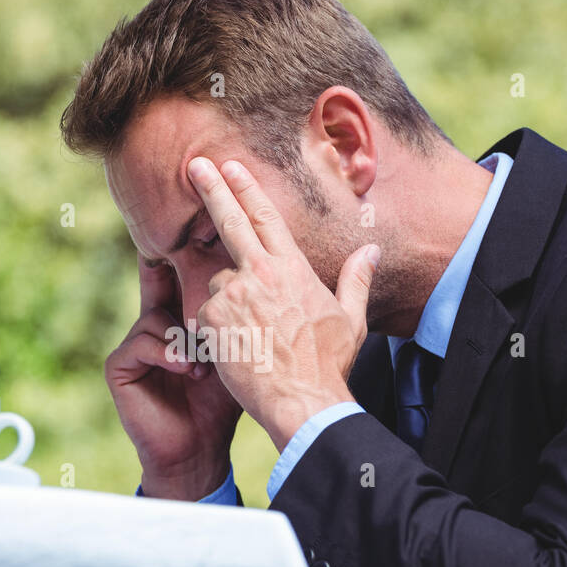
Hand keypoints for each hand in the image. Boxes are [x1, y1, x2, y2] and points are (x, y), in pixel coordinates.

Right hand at [105, 254, 243, 499]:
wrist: (200, 451)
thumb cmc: (223, 404)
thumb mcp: (234, 354)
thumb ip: (237, 321)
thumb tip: (262, 278)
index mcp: (178, 320)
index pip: (180, 280)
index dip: (189, 259)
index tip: (200, 228)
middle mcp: (151, 327)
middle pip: (157, 284)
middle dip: (171, 270)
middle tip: (178, 253)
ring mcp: (132, 346)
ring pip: (154, 318)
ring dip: (183, 339)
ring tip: (203, 365)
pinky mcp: (118, 367)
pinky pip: (140, 345)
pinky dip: (167, 356)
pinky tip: (187, 371)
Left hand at [187, 156, 377, 451]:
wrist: (302, 400)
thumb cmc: (327, 363)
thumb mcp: (350, 318)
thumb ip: (356, 278)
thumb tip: (372, 251)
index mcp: (291, 268)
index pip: (266, 216)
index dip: (247, 188)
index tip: (230, 167)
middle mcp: (259, 273)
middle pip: (230, 222)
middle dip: (212, 189)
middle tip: (195, 165)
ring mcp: (233, 295)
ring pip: (219, 285)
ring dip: (228, 302)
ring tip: (253, 336)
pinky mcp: (212, 320)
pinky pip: (206, 315)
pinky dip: (216, 327)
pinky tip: (237, 347)